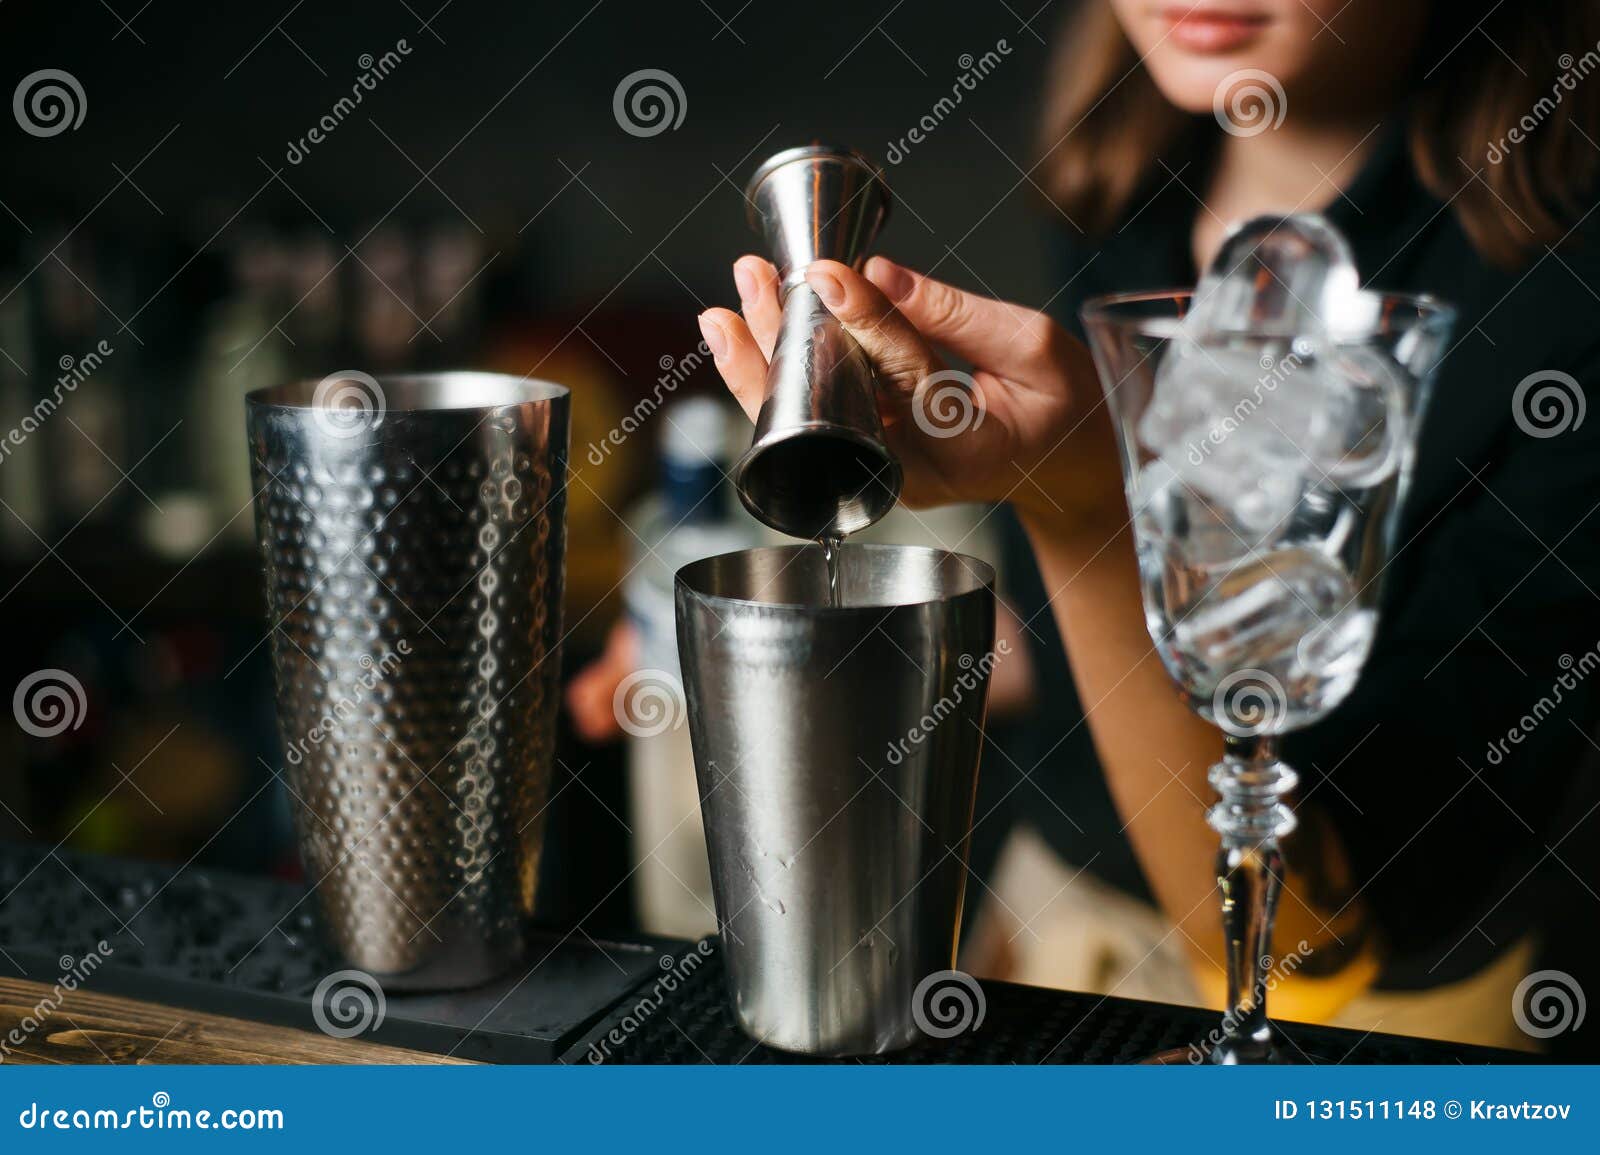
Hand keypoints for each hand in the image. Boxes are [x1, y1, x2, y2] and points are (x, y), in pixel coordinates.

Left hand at [697, 254, 1121, 533]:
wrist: (1064, 470)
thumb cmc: (1062, 407)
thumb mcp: (1034, 347)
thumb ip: (957, 315)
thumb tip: (880, 274)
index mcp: (967, 446)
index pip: (906, 374)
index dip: (865, 318)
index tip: (826, 272)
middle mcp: (914, 472)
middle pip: (835, 404)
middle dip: (788, 336)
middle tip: (756, 277)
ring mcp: (884, 475)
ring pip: (808, 420)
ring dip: (766, 356)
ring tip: (733, 299)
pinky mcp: (868, 464)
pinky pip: (812, 422)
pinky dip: (775, 377)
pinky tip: (744, 336)